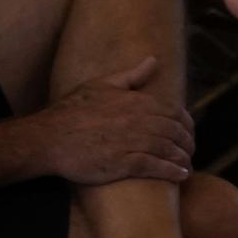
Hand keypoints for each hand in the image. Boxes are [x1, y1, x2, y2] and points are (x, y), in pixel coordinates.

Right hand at [28, 57, 194, 187]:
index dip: (186, 123)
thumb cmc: (72, 110)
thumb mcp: (102, 85)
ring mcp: (131, 142)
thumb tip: (153, 61)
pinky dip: (172, 171)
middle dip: (187, 142)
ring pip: (168, 150)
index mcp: (136, 101)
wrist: (48, 138)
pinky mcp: (122, 163)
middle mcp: (138, 120)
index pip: (174, 111)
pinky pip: (155, 167)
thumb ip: (132, 75)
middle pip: (175, 132)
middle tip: (190, 151)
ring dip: (183, 159)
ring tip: (188, 166)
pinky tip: (181, 176)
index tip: (188, 131)